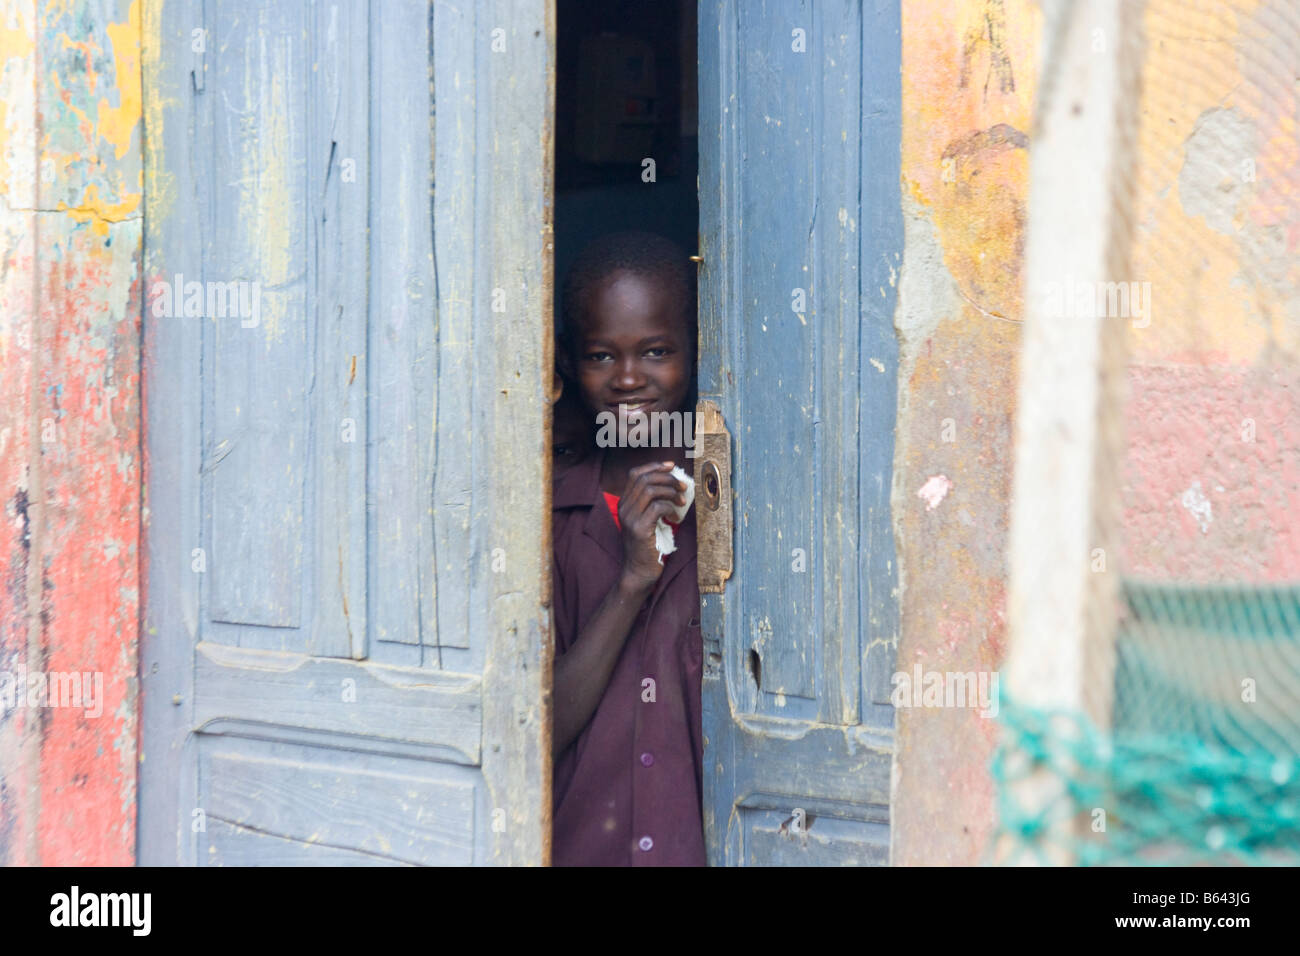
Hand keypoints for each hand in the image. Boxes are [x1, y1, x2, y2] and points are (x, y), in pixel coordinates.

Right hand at [617, 461, 687, 590]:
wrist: (639, 571)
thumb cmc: (648, 546)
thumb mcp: (648, 520)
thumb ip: (654, 503)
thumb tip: (675, 485)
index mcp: (624, 503)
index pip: (635, 474)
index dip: (654, 466)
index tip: (671, 466)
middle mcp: (624, 508)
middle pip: (645, 479)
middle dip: (667, 478)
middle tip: (683, 487)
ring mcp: (629, 518)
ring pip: (650, 490)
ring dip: (670, 492)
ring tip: (681, 501)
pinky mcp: (639, 529)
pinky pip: (657, 508)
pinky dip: (670, 508)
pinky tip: (675, 516)